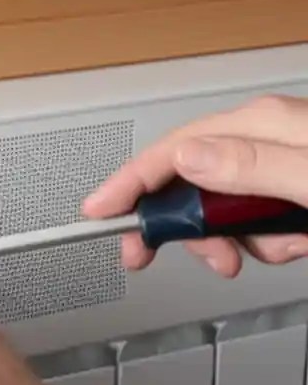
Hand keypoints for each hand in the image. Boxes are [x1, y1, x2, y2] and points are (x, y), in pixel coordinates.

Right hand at [83, 94, 307, 276]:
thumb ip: (252, 166)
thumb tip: (185, 158)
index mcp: (261, 125)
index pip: (171, 152)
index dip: (128, 184)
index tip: (98, 213)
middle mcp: (263, 136)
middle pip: (188, 183)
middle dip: (193, 228)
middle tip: (207, 259)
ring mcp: (276, 158)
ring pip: (220, 208)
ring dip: (243, 239)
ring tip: (282, 247)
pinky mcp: (289, 183)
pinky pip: (252, 217)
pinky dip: (268, 239)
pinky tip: (296, 240)